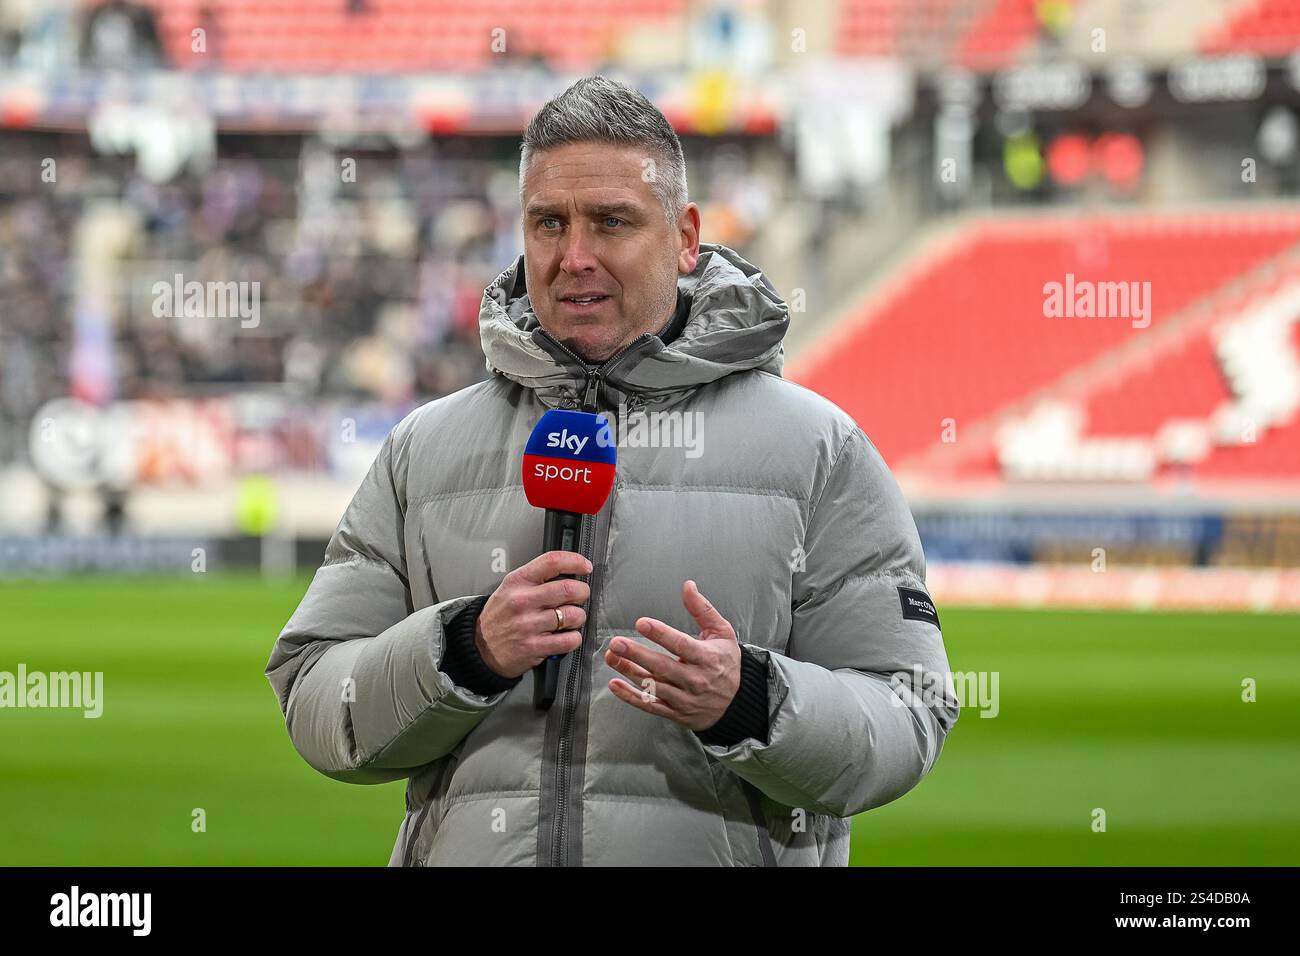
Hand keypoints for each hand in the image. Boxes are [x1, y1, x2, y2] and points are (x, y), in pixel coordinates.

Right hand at [475, 550, 591, 678]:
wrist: (479, 646)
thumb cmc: (499, 616)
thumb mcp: (510, 587)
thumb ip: (536, 578)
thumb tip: (569, 571)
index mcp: (518, 582)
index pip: (552, 562)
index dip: (575, 561)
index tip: (584, 566)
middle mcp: (523, 601)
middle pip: (569, 589)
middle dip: (582, 592)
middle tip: (580, 596)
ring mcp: (529, 625)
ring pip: (573, 615)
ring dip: (579, 617)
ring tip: (570, 619)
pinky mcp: (535, 647)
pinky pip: (570, 640)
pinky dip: (574, 638)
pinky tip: (566, 635)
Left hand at [604, 580, 740, 731]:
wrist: (738, 702)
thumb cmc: (727, 663)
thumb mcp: (722, 632)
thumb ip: (703, 609)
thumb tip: (688, 586)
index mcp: (707, 658)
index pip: (681, 645)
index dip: (661, 634)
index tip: (641, 623)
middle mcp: (695, 679)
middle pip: (662, 666)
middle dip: (637, 654)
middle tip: (617, 643)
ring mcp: (684, 698)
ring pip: (653, 686)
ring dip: (629, 671)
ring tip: (611, 656)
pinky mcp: (675, 712)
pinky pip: (650, 705)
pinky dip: (630, 697)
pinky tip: (615, 684)